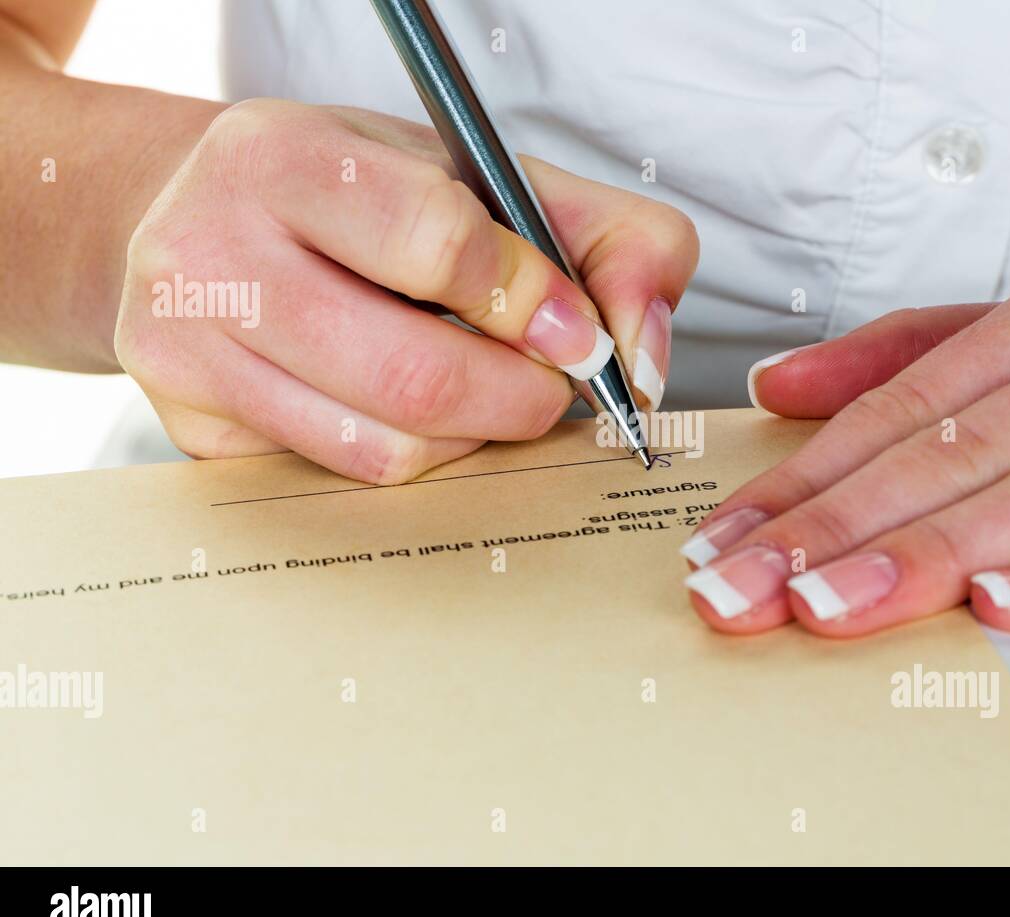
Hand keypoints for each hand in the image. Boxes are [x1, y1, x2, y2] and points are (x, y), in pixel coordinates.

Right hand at [114, 99, 696, 482]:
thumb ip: (601, 237)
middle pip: (413, 376)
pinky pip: (344, 480)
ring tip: (484, 394)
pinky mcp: (194, 430)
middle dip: (519, 399)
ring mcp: (185, 352)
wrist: (201, 222)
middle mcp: (212, 255)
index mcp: (284, 158)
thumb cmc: (356, 200)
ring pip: (384, 450)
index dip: (534, 302)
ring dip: (472, 438)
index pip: (436, 242)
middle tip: (548, 388)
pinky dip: (416, 460)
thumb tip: (639, 355)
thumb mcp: (477, 175)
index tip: (576, 334)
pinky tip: (419, 416)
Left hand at [683, 253, 1009, 636]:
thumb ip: (919, 357)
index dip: (809, 476)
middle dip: (838, 527)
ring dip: (936, 556)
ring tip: (834, 604)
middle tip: (744, 590)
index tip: (729, 538)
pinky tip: (1007, 610)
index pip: (908, 403)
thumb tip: (785, 385)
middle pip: (963, 449)